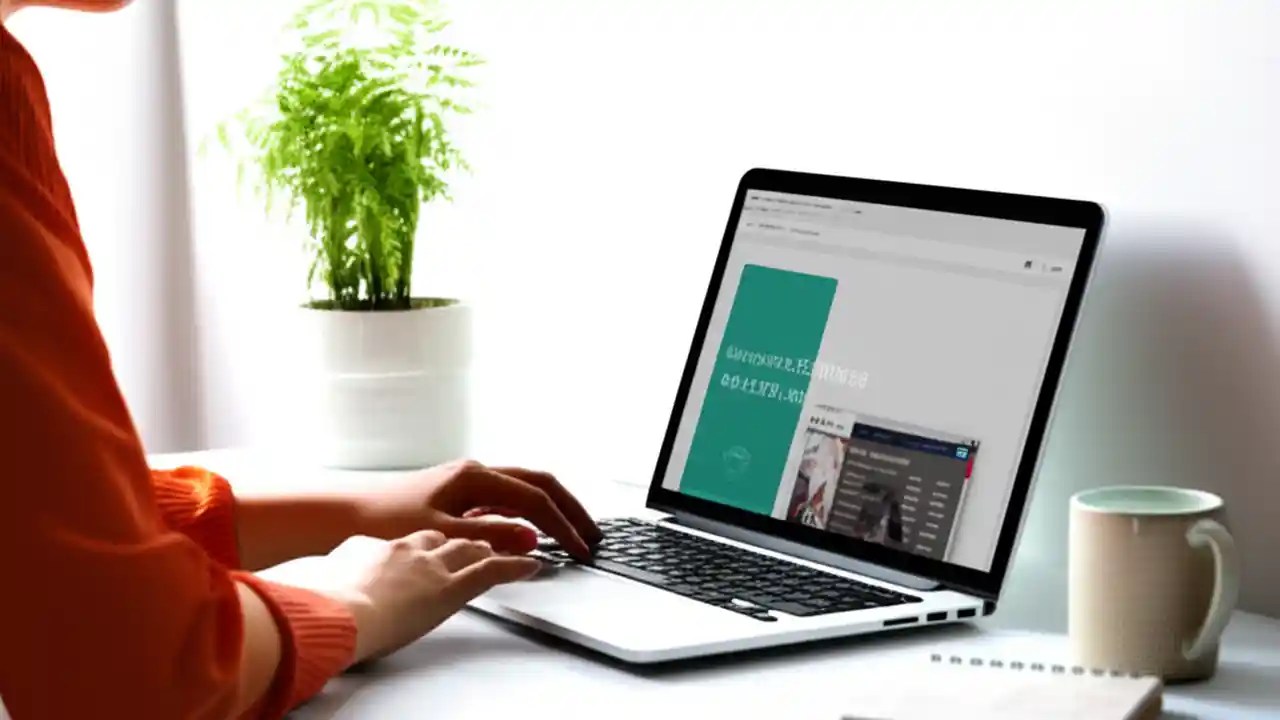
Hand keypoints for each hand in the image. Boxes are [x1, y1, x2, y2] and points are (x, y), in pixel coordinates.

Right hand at [314, 531, 541, 662]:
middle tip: (486, 540)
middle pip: (451, 536)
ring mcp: (434, 565)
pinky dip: (515, 565)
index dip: (433, 541)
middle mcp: (412, 546)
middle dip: (471, 537)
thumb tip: (331, 572)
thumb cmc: (326, 599)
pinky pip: (493, 570)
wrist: (334, 609)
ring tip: (515, 547)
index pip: (417, 537)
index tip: (438, 545)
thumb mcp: (330, 573)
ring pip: (474, 546)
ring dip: (498, 546)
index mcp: (382, 545)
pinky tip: (531, 565)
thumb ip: (342, 567)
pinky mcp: (451, 586)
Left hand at [355, 459, 602, 560]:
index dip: (562, 526)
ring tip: (573, 533)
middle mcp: (477, 473)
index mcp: (475, 477)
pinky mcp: (460, 495)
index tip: (580, 550)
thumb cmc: (384, 521)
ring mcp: (469, 482)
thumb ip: (489, 536)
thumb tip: (531, 539)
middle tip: (592, 535)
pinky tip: (534, 533)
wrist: (345, 515)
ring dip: (553, 510)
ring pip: (526, 488)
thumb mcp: (441, 533)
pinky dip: (530, 514)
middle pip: (540, 484)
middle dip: (570, 509)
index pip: (535, 499)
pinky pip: (508, 499)